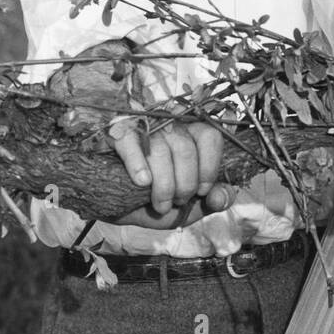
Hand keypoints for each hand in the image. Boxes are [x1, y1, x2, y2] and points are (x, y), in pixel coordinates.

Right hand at [107, 118, 228, 226]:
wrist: (110, 204)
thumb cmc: (152, 201)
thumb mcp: (186, 208)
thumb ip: (210, 202)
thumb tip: (222, 198)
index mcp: (190, 135)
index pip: (210, 137)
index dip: (209, 168)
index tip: (201, 191)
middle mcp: (168, 125)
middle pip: (186, 148)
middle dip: (184, 184)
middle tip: (176, 202)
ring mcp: (141, 127)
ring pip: (161, 150)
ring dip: (163, 186)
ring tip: (159, 204)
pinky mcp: (116, 134)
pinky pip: (131, 144)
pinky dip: (138, 165)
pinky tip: (142, 182)